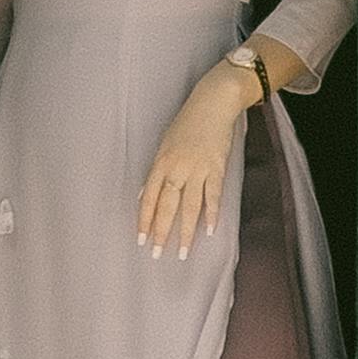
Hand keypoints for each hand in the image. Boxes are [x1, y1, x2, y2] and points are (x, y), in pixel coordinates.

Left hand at [136, 55, 256, 257]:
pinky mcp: (217, 168)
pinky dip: (212, 214)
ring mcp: (198, 169)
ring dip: (186, 231)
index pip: (149, 198)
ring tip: (182, 252)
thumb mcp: (164, 143)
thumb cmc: (186, 122)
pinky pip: (213, 195)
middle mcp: (177, 168)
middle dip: (161, 232)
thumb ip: (157, 170)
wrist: (212, 104)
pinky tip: (210, 230)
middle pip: (167, 206)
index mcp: (161, 162)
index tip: (141, 239)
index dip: (145, 220)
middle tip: (157, 254)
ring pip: (190, 207)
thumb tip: (147, 193)